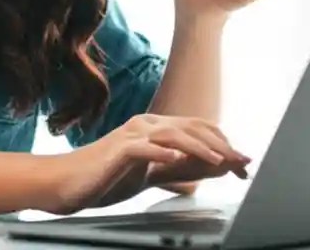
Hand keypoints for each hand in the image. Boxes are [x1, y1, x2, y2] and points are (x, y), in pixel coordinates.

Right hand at [40, 114, 251, 215]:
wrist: (66, 183)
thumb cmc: (107, 177)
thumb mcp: (153, 176)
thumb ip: (183, 169)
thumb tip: (218, 168)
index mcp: (155, 128)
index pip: (198, 129)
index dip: (224, 145)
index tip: (243, 165)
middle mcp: (146, 125)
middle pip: (192, 127)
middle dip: (221, 146)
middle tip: (242, 163)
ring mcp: (131, 135)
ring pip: (173, 135)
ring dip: (200, 148)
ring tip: (220, 161)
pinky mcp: (117, 150)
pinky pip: (143, 148)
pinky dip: (161, 153)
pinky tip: (175, 160)